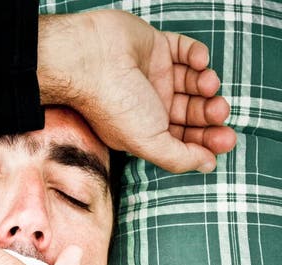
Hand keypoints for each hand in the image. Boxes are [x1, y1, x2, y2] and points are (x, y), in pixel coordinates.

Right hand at [37, 9, 236, 172]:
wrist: (92, 60)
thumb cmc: (113, 105)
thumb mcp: (148, 143)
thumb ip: (178, 158)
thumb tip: (208, 165)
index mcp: (146, 132)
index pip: (183, 139)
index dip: (206, 141)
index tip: (225, 140)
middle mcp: (151, 106)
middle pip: (192, 113)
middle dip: (211, 114)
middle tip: (221, 112)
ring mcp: (154, 76)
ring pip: (193, 83)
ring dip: (207, 84)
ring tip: (208, 84)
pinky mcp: (156, 46)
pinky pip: (186, 50)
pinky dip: (198, 55)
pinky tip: (198, 62)